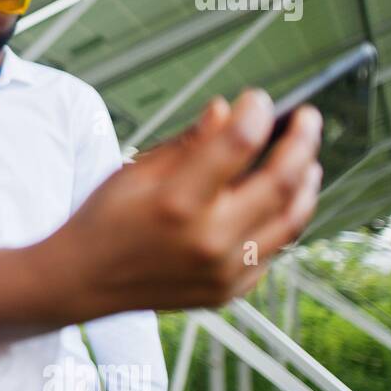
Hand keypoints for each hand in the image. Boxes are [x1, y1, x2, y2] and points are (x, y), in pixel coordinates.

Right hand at [58, 89, 321, 316]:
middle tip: (307, 119)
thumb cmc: (105, 219)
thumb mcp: (135, 170)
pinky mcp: (229, 291)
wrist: (83, 280)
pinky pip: (273, 250)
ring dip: (306, 183)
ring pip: (291, 220)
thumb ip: (188, 143)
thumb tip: (227, 110)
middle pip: (281, 181)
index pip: (238, 143)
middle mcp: (205, 240)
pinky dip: (283, 219)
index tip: (259, 99)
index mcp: (175, 202)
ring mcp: (222, 271)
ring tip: (307, 160)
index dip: (256, 112)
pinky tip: (281, 199)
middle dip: (301, 141)